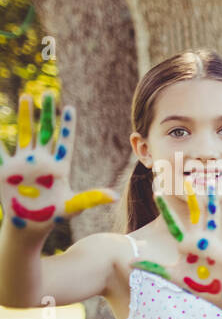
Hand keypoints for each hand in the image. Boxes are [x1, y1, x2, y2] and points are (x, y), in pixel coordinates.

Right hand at [1, 92, 113, 233]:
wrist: (30, 225)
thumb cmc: (54, 216)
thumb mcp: (73, 206)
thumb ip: (91, 198)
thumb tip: (114, 197)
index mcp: (59, 166)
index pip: (64, 141)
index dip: (67, 125)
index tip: (70, 108)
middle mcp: (41, 160)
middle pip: (45, 131)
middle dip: (47, 113)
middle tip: (48, 94)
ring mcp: (23, 163)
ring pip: (24, 133)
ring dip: (25, 116)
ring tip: (26, 96)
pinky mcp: (5, 169)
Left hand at [133, 182, 221, 311]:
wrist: (217, 295)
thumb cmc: (196, 285)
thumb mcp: (171, 275)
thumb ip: (153, 267)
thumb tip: (130, 262)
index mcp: (185, 244)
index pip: (173, 222)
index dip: (165, 208)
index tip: (156, 192)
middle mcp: (199, 240)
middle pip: (194, 214)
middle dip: (191, 198)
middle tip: (186, 180)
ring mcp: (214, 244)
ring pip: (213, 218)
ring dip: (212, 202)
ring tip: (212, 185)